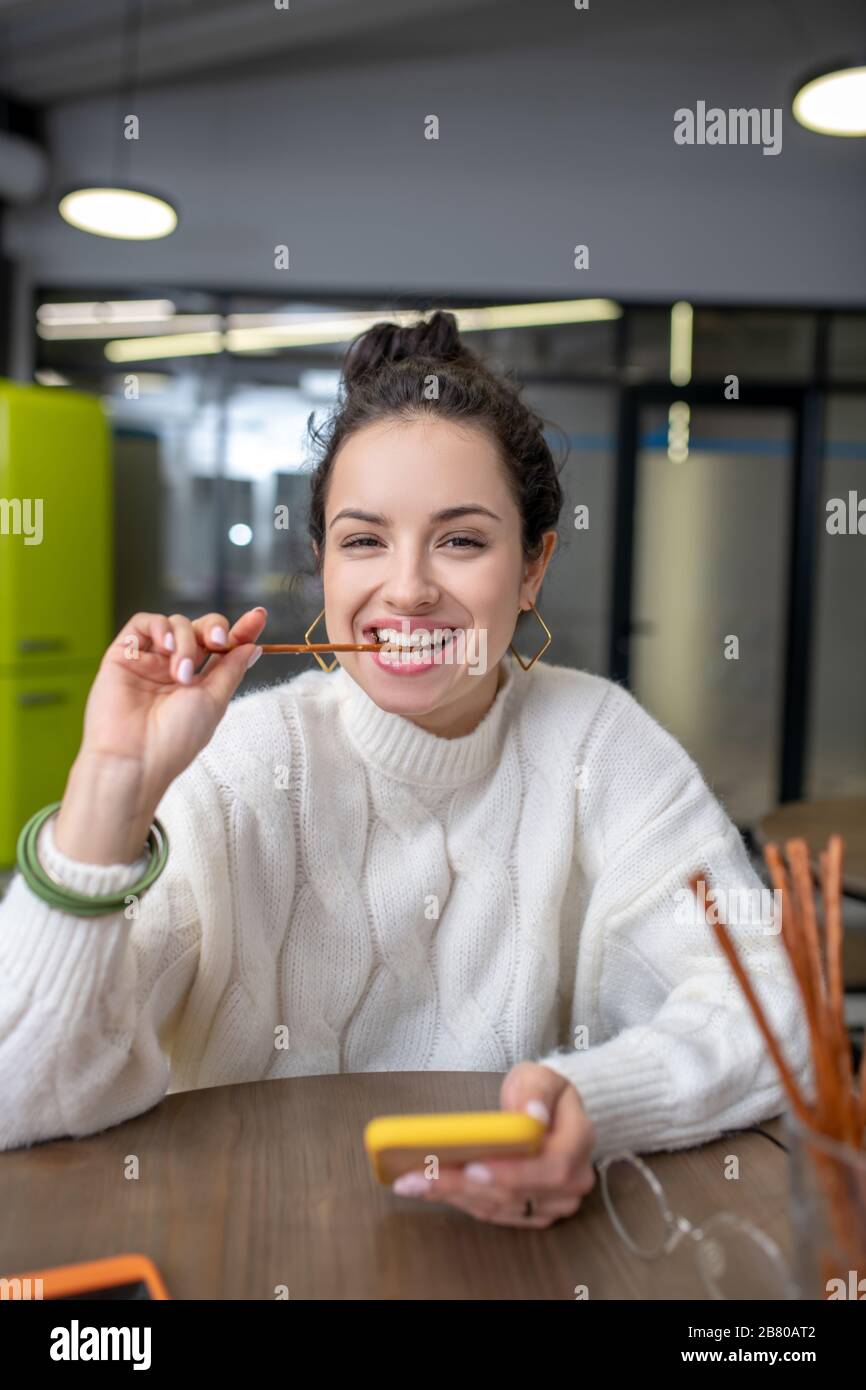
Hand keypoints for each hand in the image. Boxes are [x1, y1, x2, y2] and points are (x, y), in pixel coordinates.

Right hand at [54, 607, 267, 863]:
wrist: (134, 758)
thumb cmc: (175, 739)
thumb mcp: (214, 701)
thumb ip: (231, 669)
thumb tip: (252, 646)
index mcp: (197, 685)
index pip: (222, 649)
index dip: (241, 631)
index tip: (259, 616)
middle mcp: (173, 669)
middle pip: (200, 630)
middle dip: (215, 628)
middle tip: (218, 641)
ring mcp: (148, 662)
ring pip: (176, 624)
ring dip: (186, 641)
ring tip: (180, 673)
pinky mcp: (123, 655)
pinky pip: (143, 623)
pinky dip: (159, 627)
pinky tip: (165, 647)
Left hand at [391, 1062, 596, 1226]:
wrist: (548, 1112)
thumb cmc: (540, 1092)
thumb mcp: (539, 1076)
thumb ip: (536, 1091)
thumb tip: (533, 1115)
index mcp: (578, 1141)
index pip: (552, 1166)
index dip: (513, 1172)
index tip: (473, 1167)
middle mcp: (573, 1180)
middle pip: (518, 1193)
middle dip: (465, 1186)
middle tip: (420, 1176)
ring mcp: (554, 1202)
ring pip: (500, 1207)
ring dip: (454, 1195)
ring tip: (412, 1181)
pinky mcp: (533, 1213)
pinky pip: (494, 1213)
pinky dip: (460, 1201)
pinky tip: (428, 1188)